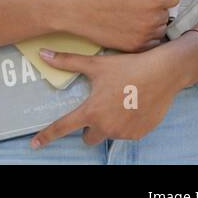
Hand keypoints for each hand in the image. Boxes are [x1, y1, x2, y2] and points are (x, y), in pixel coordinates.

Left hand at [29, 44, 182, 148]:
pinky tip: (131, 106)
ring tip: (118, 102)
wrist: (162, 74)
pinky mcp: (139, 134)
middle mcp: (106, 127)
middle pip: (88, 138)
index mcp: (91, 111)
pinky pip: (125, 133)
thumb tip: (42, 53)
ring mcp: (124, 133)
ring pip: (108, 134)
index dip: (47, 136)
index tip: (34, 144)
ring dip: (108, 124)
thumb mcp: (95, 64)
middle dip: (89, 127)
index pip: (62, 127)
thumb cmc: (127, 68)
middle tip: (96, 109)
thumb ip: (67, 61)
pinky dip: (124, 124)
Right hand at [62, 0, 181, 51]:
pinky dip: (141, 36)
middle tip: (130, 2)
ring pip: (158, 28)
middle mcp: (154, 19)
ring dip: (149, 23)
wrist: (74, 9)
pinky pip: (149, 43)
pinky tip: (125, 27)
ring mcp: (145, 35)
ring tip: (127, 14)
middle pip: (165, 13)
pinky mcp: (135, 47)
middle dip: (153, 7)